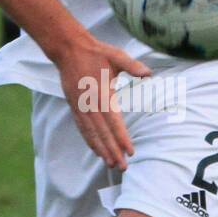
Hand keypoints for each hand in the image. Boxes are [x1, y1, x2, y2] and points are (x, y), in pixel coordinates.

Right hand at [55, 35, 151, 171]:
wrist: (68, 50)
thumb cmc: (96, 53)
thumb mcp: (116, 56)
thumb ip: (133, 66)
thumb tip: (149, 74)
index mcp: (102, 94)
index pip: (114, 122)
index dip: (122, 138)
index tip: (130, 152)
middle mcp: (90, 105)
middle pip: (102, 133)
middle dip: (113, 151)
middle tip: (122, 166)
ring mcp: (80, 108)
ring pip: (91, 134)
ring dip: (101, 150)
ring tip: (110, 164)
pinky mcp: (74, 107)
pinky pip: (82, 129)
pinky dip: (90, 141)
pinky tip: (96, 151)